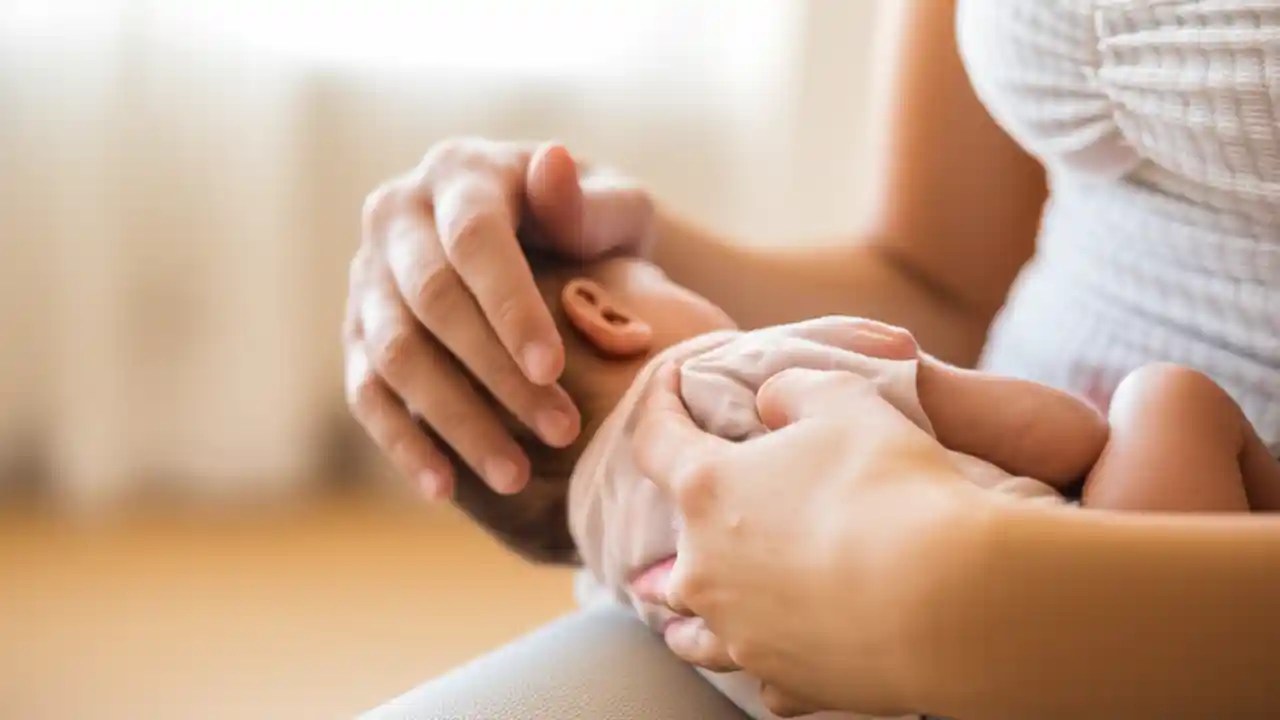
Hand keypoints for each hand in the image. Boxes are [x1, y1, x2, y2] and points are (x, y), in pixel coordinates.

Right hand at [345, 138, 654, 497]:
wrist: (552, 248)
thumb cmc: (592, 224)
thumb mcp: (610, 203)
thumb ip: (587, 200)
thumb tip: (554, 163)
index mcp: (459, 173)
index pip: (474, 238)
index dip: (509, 305)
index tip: (554, 367)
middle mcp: (396, 218)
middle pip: (430, 301)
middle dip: (495, 374)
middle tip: (560, 431)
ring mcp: (368, 278)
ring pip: (395, 355)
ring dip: (455, 420)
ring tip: (517, 476)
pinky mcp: (357, 334)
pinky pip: (366, 394)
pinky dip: (403, 443)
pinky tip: (445, 489)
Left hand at [633, 366, 989, 715]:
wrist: (954, 597)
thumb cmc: (894, 485)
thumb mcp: (844, 397)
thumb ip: (792, 389)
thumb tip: (769, 401)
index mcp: (707, 490)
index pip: (655, 438)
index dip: (658, 402)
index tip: (669, 383)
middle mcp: (706, 569)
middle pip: (666, 549)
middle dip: (679, 525)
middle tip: (691, 514)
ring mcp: (741, 634)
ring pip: (693, 631)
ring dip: (688, 615)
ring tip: (683, 614)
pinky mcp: (787, 682)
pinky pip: (759, 677)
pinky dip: (760, 663)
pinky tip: (770, 655)